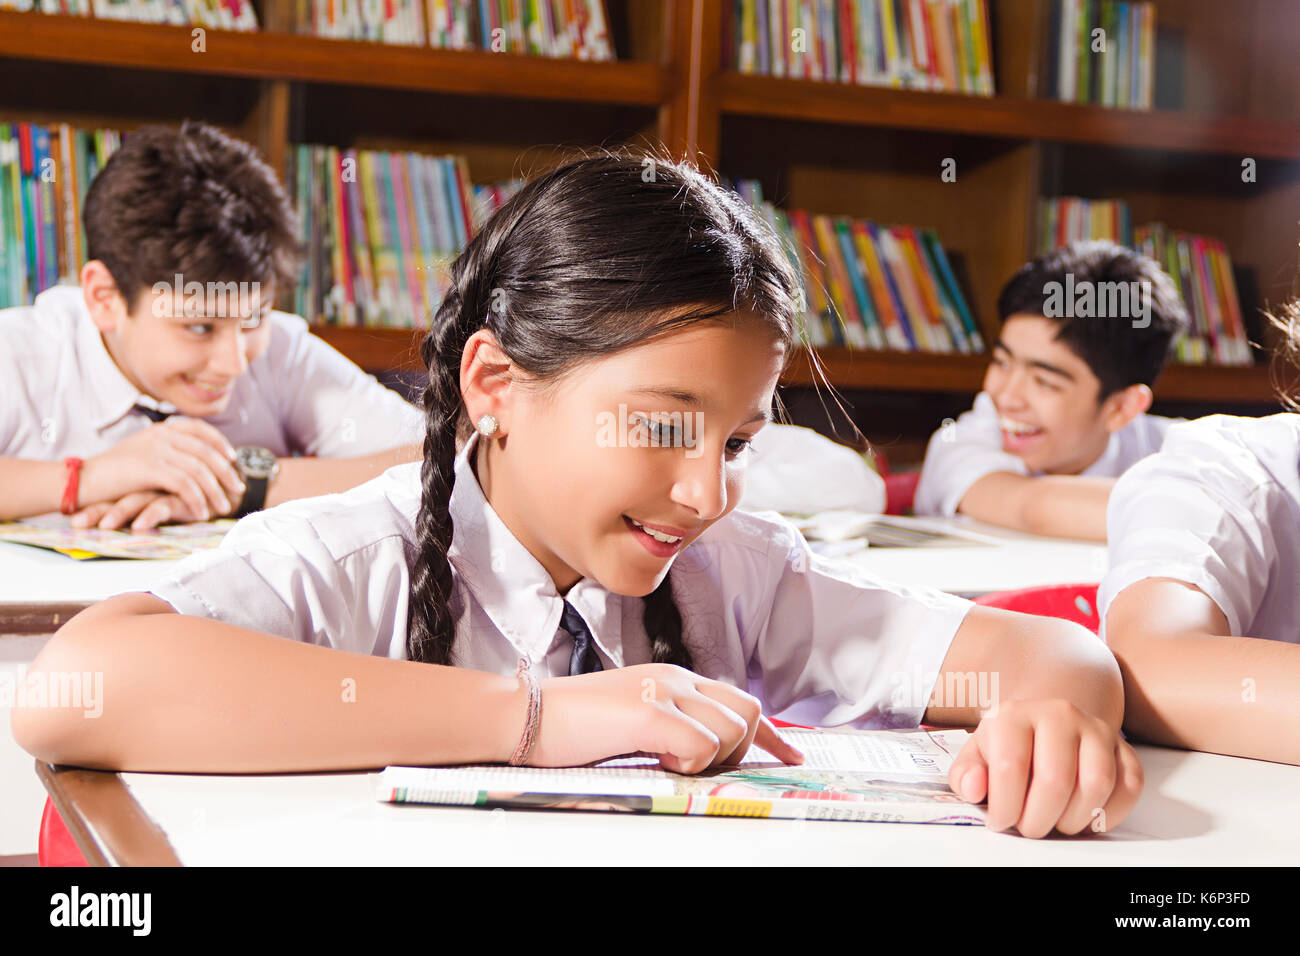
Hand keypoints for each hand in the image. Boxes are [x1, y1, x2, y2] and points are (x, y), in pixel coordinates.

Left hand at [69, 492, 200, 531]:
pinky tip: (140, 527)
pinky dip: (151, 517)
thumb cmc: (196, 497)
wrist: (230, 488)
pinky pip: (164, 505)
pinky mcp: (184, 494)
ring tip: (106, 527)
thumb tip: (115, 524)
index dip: (94, 507)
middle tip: (79, 524)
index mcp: (143, 484)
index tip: (74, 524)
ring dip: (120, 514)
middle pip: (119, 496)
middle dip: (98, 510)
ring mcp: (167, 487)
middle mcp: (151, 484)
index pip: (114, 495)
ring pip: (137, 500)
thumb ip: (146, 506)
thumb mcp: (167, 502)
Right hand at [79, 418, 244, 520]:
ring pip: (198, 469)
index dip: (219, 443)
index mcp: (160, 428)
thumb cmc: (113, 472)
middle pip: (205, 451)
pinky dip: (196, 499)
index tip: (232, 459)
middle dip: (226, 471)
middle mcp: (161, 435)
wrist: (82, 480)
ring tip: (223, 507)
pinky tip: (201, 512)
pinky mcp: (149, 469)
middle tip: (238, 488)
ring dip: (215, 490)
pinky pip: (184, 484)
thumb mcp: (142, 452)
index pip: (199, 429)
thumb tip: (193, 459)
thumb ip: (166, 450)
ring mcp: (156, 450)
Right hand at [528, 663, 805, 772]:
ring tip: (672, 763)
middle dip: (740, 749)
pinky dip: (689, 763)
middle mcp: (674, 677)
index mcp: (671, 677)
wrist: (525, 716)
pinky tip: (659, 760)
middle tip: (703, 770)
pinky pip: (701, 745)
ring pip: (731, 728)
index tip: (790, 755)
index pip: (738, 698)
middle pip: (747, 710)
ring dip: (713, 757)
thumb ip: (669, 723)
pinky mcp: (647, 712)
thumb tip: (703, 753)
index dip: (771, 734)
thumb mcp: (632, 717)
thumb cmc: (572, 724)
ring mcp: (662, 692)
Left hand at [947, 698, 1143, 837]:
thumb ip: (966, 774)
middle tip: (1028, 828)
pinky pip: (1129, 788)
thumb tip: (974, 787)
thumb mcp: (976, 755)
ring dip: (1073, 819)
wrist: (1043, 721)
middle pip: (1056, 780)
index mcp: (1014, 714)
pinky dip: (1107, 815)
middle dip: (1038, 819)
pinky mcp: (1124, 748)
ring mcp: (1096, 729)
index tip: (1000, 822)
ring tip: (1054, 822)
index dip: (1005, 807)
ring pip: (1096, 785)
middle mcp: (1059, 713)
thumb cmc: (1008, 745)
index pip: (1010, 766)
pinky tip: (1083, 817)